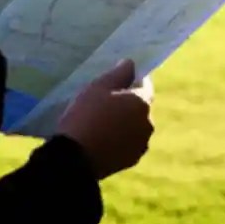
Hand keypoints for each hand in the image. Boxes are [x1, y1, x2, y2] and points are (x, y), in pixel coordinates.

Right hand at [55, 58, 153, 179]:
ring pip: (136, 126)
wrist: (76, 158)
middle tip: (106, 102)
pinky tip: (103, 138)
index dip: (132, 80)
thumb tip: (131, 63)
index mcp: (142, 102)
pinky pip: (129, 142)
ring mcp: (141, 143)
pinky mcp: (132, 160)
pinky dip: (121, 138)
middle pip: (141, 107)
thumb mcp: (97, 87)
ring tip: (103, 122)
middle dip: (128, 103)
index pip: (145, 84)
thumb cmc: (86, 115)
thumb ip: (118, 73)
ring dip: (126, 122)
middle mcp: (148, 123)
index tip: (118, 80)